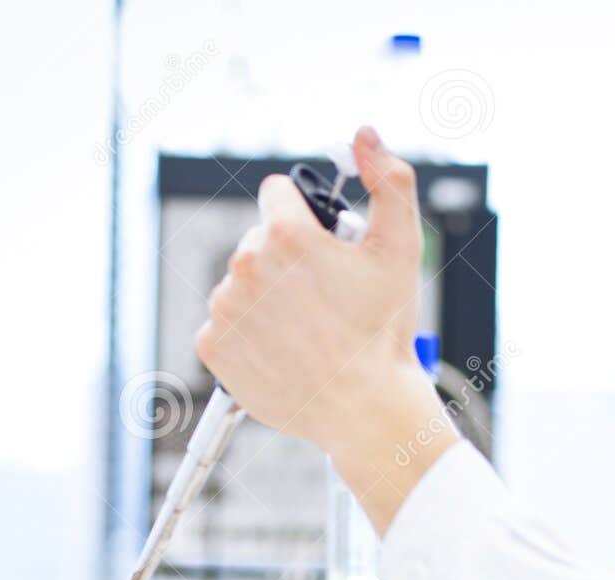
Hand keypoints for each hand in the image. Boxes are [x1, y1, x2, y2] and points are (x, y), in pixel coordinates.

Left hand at [194, 126, 459, 532]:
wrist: (365, 409)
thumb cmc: (384, 331)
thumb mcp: (402, 248)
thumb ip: (389, 181)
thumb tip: (365, 134)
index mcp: (284, 234)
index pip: (276, 195)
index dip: (307, 220)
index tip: (325, 251)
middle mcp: (244, 266)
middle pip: (259, 241)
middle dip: (287, 260)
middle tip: (324, 298)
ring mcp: (223, 308)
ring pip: (241, 283)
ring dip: (267, 297)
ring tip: (305, 328)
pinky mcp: (212, 345)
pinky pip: (224, 324)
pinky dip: (248, 334)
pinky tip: (282, 350)